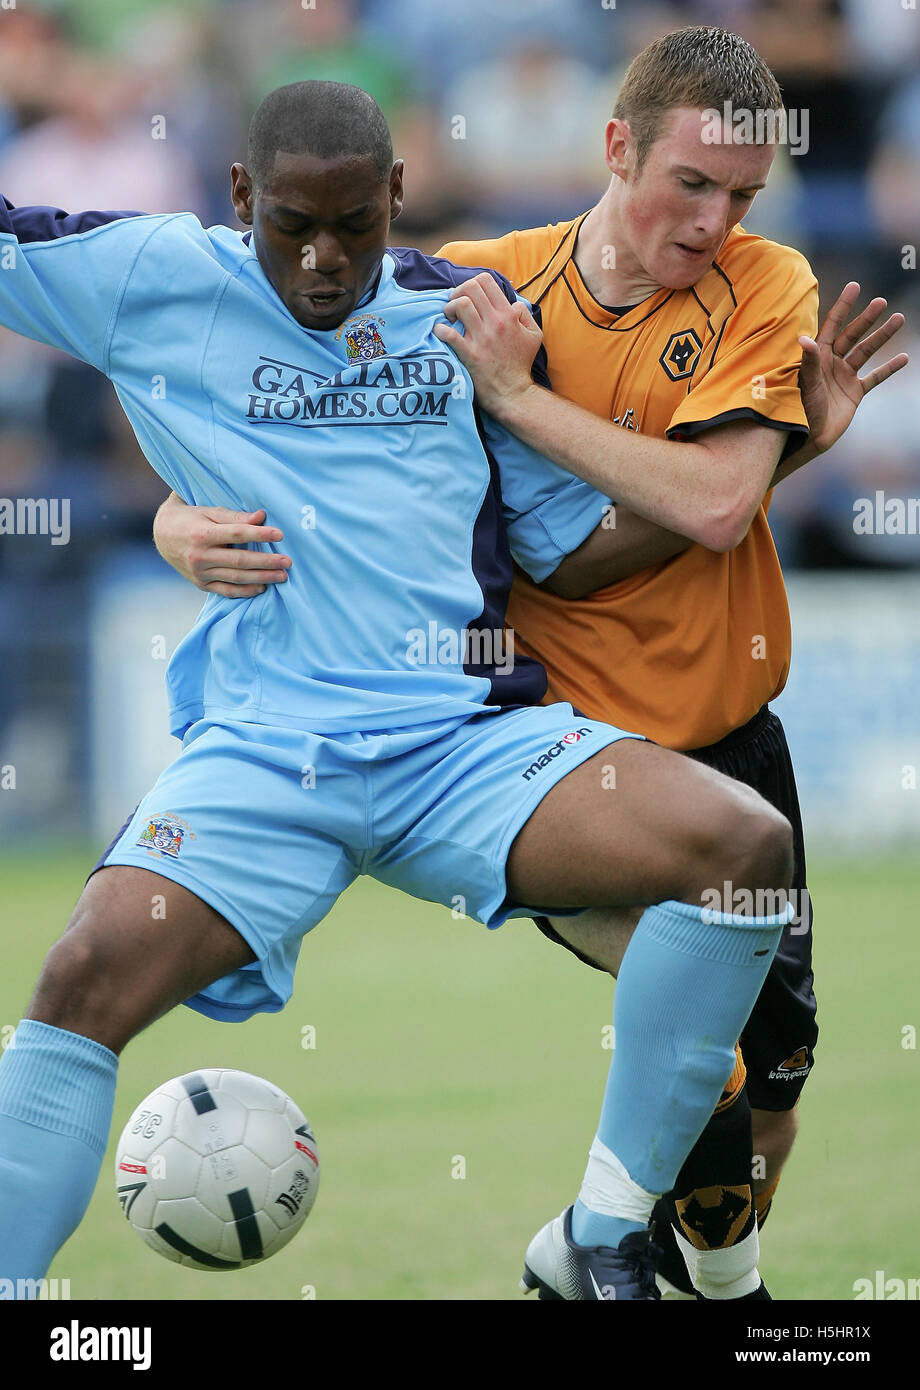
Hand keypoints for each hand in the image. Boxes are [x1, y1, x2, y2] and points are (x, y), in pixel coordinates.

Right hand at [153, 494, 291, 597]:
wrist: (162, 535)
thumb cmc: (190, 518)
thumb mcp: (208, 511)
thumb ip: (234, 516)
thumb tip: (261, 517)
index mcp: (202, 534)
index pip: (236, 534)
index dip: (259, 535)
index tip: (280, 535)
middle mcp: (200, 556)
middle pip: (240, 560)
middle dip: (266, 562)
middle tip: (288, 562)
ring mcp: (200, 573)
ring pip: (236, 578)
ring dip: (261, 578)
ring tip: (282, 576)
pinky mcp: (201, 584)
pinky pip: (226, 591)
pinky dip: (245, 591)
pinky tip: (262, 588)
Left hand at [432, 271, 542, 416]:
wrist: (513, 393)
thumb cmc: (521, 364)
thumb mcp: (534, 335)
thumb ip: (524, 314)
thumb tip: (511, 304)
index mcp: (508, 315)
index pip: (486, 281)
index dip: (473, 284)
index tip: (469, 297)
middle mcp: (495, 323)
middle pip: (470, 288)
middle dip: (458, 292)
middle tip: (456, 306)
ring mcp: (481, 338)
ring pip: (460, 305)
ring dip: (450, 308)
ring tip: (450, 318)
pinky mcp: (469, 354)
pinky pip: (449, 334)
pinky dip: (440, 330)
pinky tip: (441, 332)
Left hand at [799, 282, 908, 455]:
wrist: (807, 438)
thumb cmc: (799, 410)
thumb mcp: (805, 383)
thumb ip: (809, 361)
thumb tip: (805, 338)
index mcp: (818, 356)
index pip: (832, 325)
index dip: (843, 306)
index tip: (855, 286)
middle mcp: (832, 362)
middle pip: (852, 335)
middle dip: (867, 318)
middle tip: (881, 301)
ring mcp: (844, 376)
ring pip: (867, 351)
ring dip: (883, 336)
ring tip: (899, 318)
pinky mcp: (855, 392)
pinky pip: (875, 377)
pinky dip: (889, 369)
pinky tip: (904, 357)